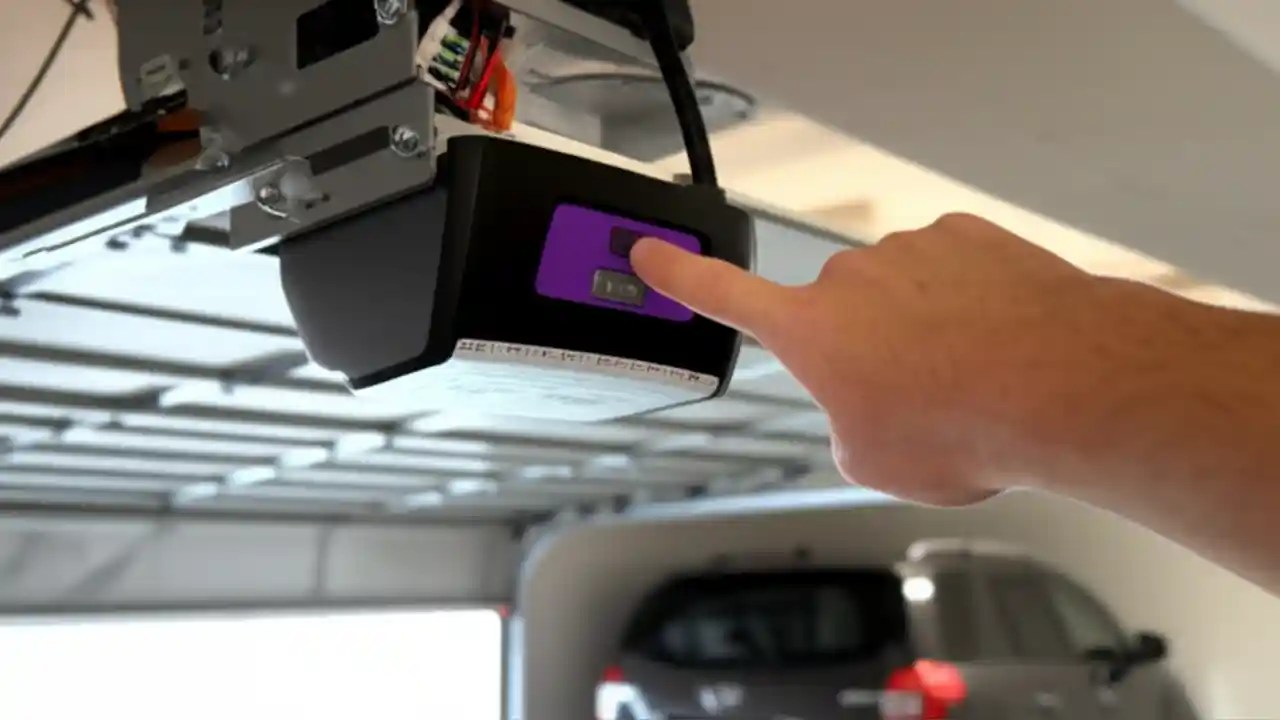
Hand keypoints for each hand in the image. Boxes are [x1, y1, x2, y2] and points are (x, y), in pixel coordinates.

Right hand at [632, 213, 1123, 505]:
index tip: (647, 249)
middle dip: (868, 348)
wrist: (1061, 385)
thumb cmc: (964, 427)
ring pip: (900, 292)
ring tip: (971, 375)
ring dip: (923, 326)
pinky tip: (997, 339)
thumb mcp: (874, 463)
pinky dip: (966, 302)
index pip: (721, 296)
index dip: (678, 276)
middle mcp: (849, 279)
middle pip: (839, 314)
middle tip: (918, 395)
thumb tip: (865, 403)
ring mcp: (910, 250)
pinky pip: (950, 269)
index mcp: (810, 331)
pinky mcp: (966, 236)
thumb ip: (846, 428)